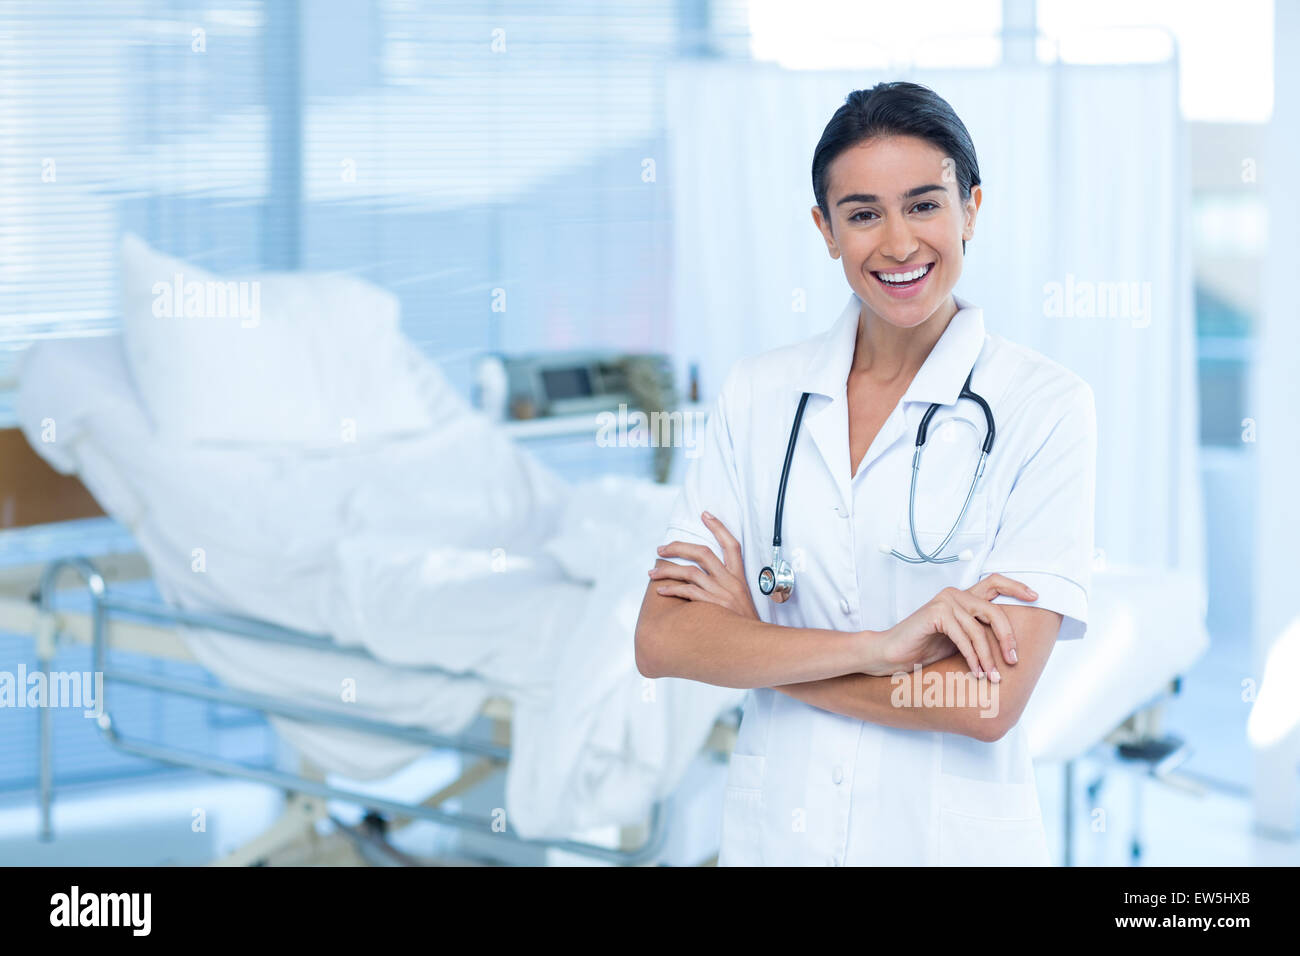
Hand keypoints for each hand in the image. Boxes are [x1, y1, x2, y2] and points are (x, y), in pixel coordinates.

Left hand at [649, 511, 759, 621]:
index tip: (705, 514)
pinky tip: (661, 591)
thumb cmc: (745, 624)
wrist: (756, 645)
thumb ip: (727, 587)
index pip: (731, 545)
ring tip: (652, 572)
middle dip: (679, 547)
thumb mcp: (742, 600)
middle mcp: (730, 582)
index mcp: (739, 577)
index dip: (718, 527)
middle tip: (661, 548)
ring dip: (668, 570)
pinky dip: (672, 590)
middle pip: (703, 552)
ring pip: (690, 572)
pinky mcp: (713, 607)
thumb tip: (705, 581)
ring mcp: (721, 593)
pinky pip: (688, 593)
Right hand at [873, 574, 1039, 679]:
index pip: (994, 581)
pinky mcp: (936, 612)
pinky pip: (964, 636)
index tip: (1036, 597)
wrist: (890, 655)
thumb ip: (979, 634)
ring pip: (979, 629)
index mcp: (962, 598)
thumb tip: (1011, 647)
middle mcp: (955, 594)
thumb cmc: (923, 649)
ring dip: (988, 656)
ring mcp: (945, 601)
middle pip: (994, 610)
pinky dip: (972, 657)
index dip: (1016, 586)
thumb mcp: (959, 641)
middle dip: (1007, 637)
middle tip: (1013, 661)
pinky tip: (976, 671)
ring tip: (992, 677)